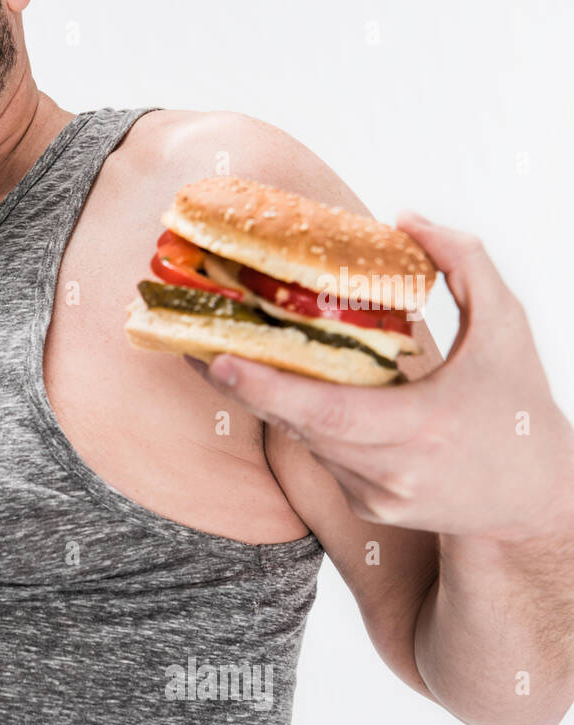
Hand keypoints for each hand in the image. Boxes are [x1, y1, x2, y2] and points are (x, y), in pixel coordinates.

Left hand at [189, 213, 573, 540]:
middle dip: (241, 384)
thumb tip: (404, 218)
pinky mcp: (367, 507)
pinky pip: (321, 455)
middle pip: (297, 425)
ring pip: (305, 439)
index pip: (328, 411)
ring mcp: (376, 494)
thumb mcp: (507, 327)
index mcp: (423, 425)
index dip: (269, 387)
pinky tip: (287, 388)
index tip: (219, 361)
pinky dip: (306, 421)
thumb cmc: (520, 408)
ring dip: (272, 398)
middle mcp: (392, 470)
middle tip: (190, 343)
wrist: (534, 499)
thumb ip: (464, 265)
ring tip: (224, 352)